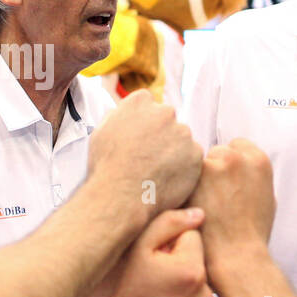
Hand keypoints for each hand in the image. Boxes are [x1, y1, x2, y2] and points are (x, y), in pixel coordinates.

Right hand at [87, 91, 202, 224]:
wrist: (121, 194)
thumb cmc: (107, 165)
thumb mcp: (101, 132)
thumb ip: (115, 116)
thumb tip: (119, 112)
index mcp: (140, 102)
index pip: (148, 103)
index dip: (144, 122)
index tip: (140, 137)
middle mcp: (164, 112)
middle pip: (167, 119)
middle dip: (161, 134)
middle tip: (149, 156)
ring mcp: (182, 132)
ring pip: (181, 138)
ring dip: (174, 150)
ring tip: (157, 170)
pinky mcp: (195, 153)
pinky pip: (192, 157)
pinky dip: (184, 166)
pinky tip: (168, 178)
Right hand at [98, 208, 213, 296]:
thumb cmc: (115, 286)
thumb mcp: (137, 246)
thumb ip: (170, 222)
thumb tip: (199, 214)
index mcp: (192, 270)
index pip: (193, 236)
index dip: (169, 241)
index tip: (151, 256)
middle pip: (197, 261)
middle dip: (178, 262)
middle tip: (148, 276)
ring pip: (196, 284)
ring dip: (181, 283)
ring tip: (150, 293)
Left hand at [189, 140, 275, 276]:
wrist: (236, 255)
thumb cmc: (252, 233)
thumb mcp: (266, 198)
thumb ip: (252, 177)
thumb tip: (240, 169)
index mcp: (259, 160)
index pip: (238, 146)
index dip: (230, 164)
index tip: (226, 180)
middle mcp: (237, 157)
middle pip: (216, 152)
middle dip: (213, 169)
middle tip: (212, 195)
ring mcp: (214, 164)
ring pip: (197, 163)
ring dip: (197, 178)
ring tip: (201, 203)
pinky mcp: (192, 177)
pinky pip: (183, 176)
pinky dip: (183, 188)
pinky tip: (189, 205)